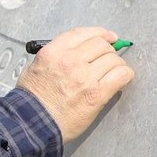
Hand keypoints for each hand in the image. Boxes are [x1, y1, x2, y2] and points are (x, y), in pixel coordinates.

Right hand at [14, 27, 134, 144]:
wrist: (33, 123)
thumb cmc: (32, 100)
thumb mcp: (35, 67)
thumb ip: (55, 56)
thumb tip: (77, 52)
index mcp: (53, 52)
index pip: (82, 33)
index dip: (100, 33)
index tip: (108, 37)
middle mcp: (70, 60)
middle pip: (101, 44)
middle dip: (108, 50)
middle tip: (109, 59)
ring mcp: (84, 77)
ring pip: (113, 59)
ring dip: (117, 64)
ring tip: (114, 72)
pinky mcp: (96, 94)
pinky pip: (121, 75)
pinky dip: (125, 74)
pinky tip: (122, 79)